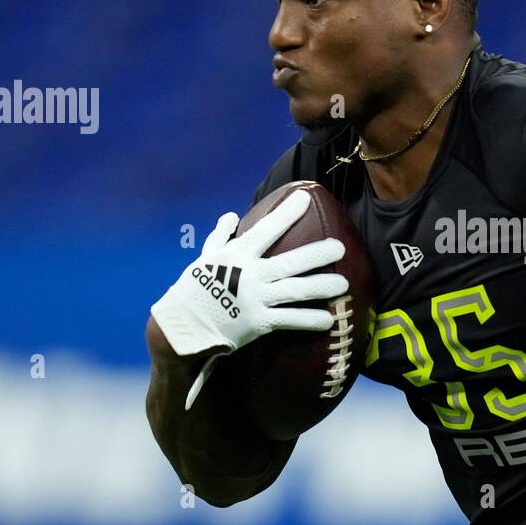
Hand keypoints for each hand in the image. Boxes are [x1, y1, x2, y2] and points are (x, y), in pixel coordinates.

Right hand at [150, 187, 346, 364]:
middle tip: (340, 247)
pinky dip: (309, 320)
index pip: (267, 229)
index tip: (305, 197)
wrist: (181, 327)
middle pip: (290, 262)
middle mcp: (250, 275)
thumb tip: (231, 216)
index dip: (287, 212)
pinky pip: (289, 320)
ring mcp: (256, 299)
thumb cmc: (193, 289)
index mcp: (237, 255)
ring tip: (344, 283)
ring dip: (321, 287)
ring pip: (296, 291)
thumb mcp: (204, 258)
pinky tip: (328, 320)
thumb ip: (220, 236)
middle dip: (317, 253)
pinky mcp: (259, 323)